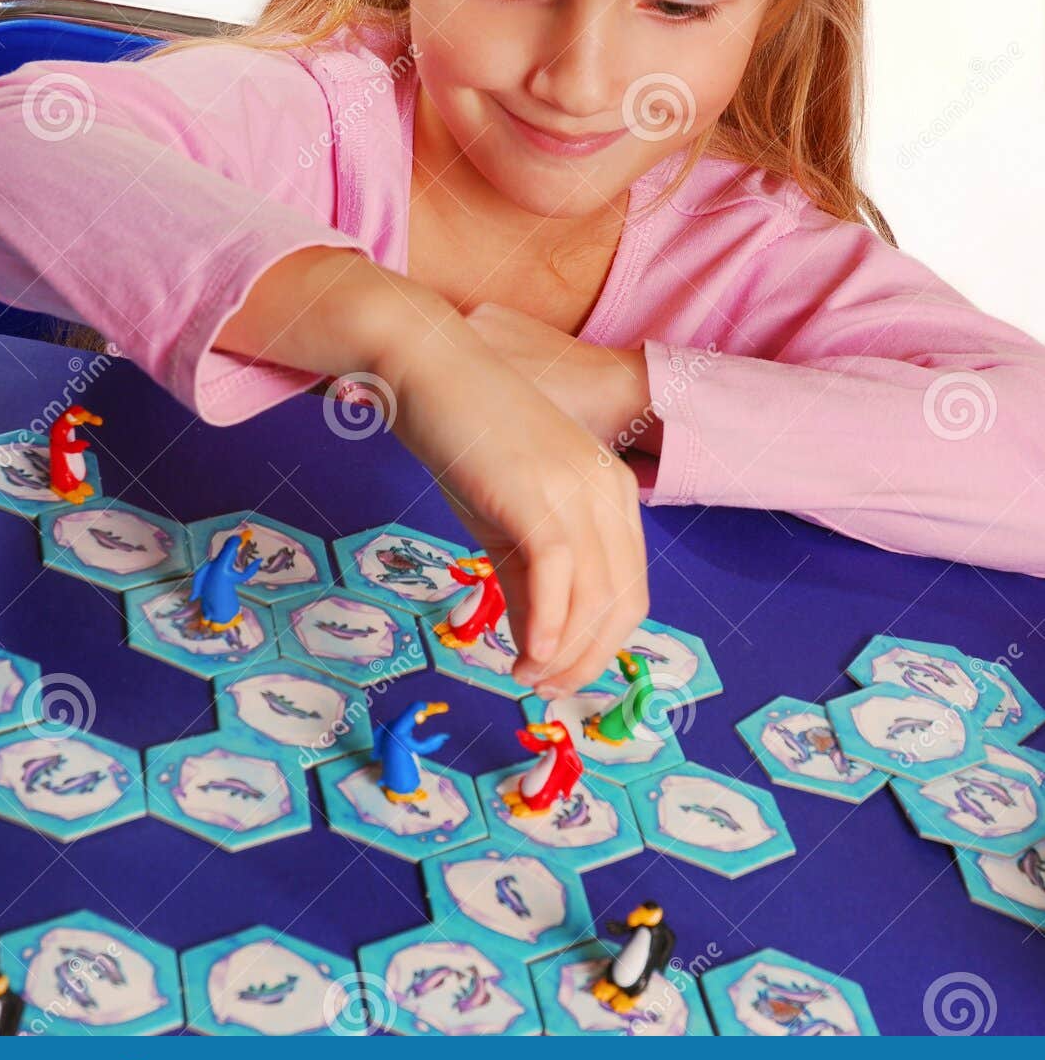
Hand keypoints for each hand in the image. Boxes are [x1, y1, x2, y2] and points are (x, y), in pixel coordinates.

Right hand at [375, 301, 648, 696]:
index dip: (600, 644)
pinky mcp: (538, 495)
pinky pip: (559, 576)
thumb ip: (525, 582)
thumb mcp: (503, 519)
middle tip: (546, 690)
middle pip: (623, 602)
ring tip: (526, 679)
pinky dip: (548, 627)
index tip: (560, 675)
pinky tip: (526, 656)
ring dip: (565, 655)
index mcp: (611, 493)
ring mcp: (577, 490)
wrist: (429, 369)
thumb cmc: (465, 439)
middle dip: (588, 660)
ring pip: (596, 598)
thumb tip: (534, 651)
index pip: (629, 589)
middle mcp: (608, 491)